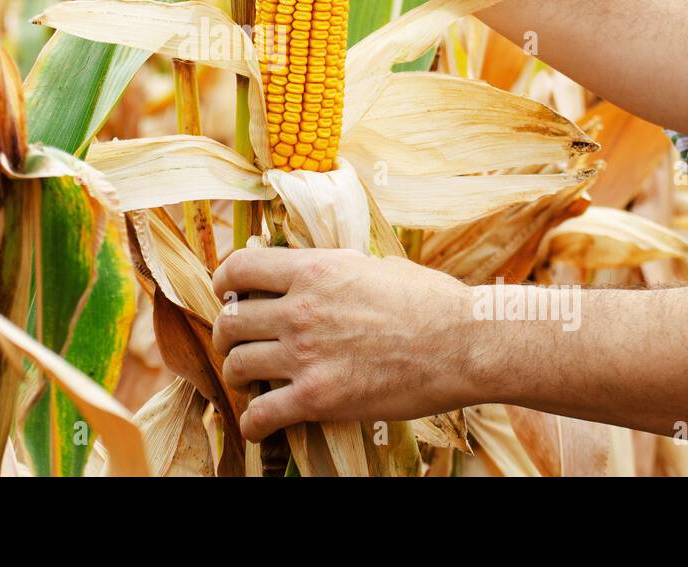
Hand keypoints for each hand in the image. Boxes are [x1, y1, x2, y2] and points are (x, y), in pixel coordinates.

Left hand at [211, 245, 474, 441]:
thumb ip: (331, 269)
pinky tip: (260, 423)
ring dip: (238, 373)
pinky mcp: (318, 398)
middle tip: (237, 341)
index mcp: (312, 269)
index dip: (224, 281)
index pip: (239, 267)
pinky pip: (261, 414)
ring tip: (251, 378)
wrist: (463, 343)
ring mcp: (305, 354)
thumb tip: (308, 269)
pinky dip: (253, 422)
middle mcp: (299, 309)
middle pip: (229, 321)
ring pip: (237, 365)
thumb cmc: (430, 300)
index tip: (227, 293)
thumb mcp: (372, 265)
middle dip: (226, 334)